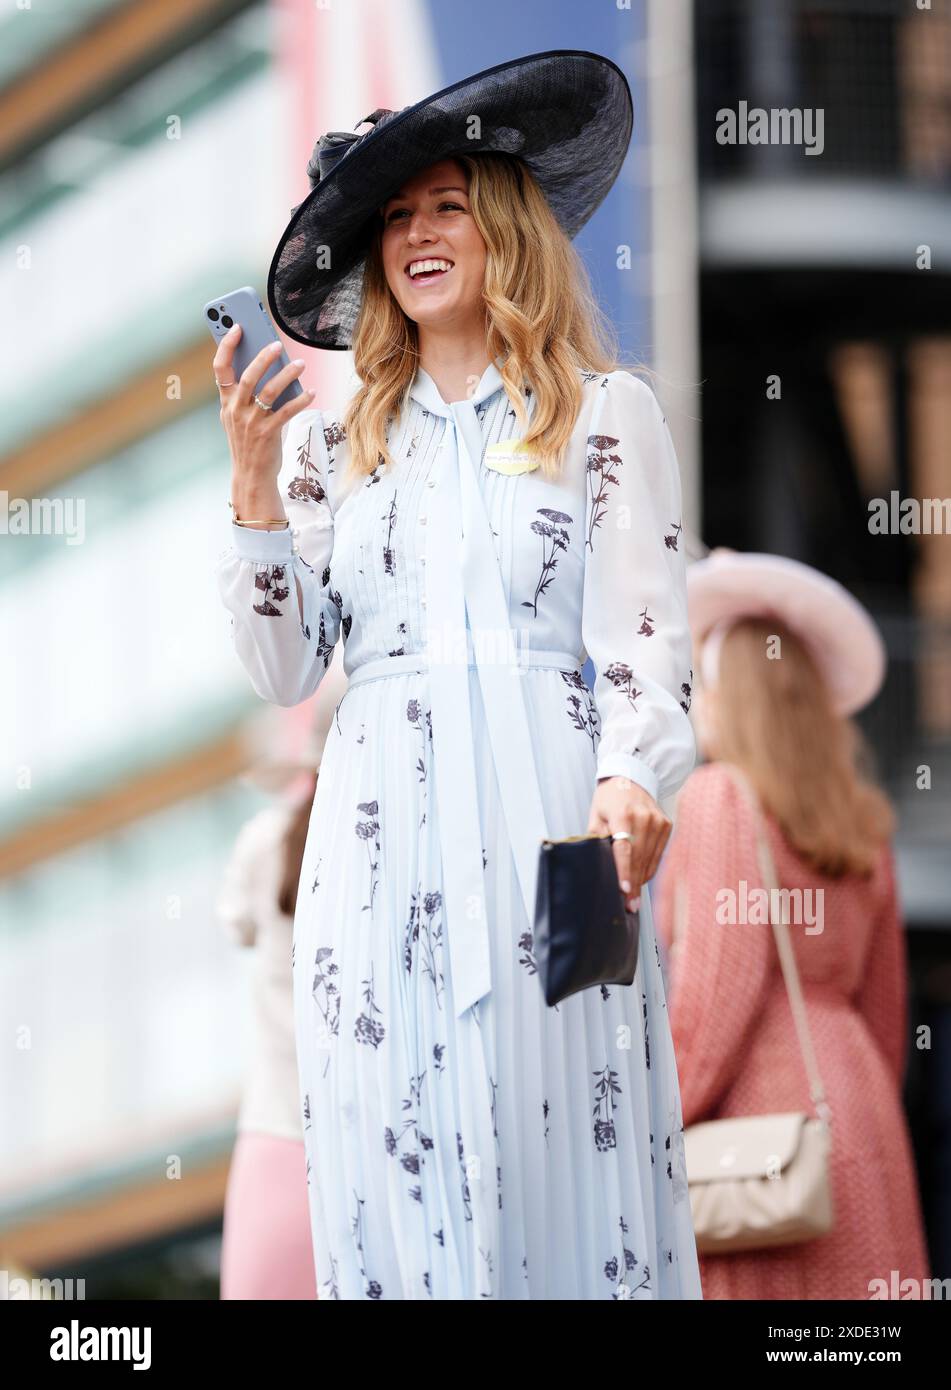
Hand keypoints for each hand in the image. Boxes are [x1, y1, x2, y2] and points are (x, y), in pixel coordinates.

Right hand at [214, 323, 314, 509]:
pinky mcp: (268, 434)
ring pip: (269, 391)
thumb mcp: (238, 418)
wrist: (250, 475)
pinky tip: (312, 392)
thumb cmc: (247, 442)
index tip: (236, 327)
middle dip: (263, 357)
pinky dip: (300, 400)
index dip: (227, 346)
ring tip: (301, 364)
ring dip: (287, 375)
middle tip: (277, 344)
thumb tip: (265, 366)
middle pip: (248, 376)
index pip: (220, 368)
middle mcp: (235, 410)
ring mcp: (251, 423)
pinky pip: (287, 412)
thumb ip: (245, 395)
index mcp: (226, 402)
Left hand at [586, 776, 671, 910]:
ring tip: (634, 898)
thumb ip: (597, 840)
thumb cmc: (609, 800)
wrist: (630, 778)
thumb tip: (598, 867)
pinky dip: (650, 868)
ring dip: (642, 879)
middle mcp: (644, 818)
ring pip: (651, 859)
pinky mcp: (667, 825)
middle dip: (634, 884)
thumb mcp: (596, 816)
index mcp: (623, 814)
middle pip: (639, 858)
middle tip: (629, 906)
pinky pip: (659, 854)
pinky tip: (641, 878)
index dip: (625, 871)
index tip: (624, 891)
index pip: (624, 849)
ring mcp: (659, 822)